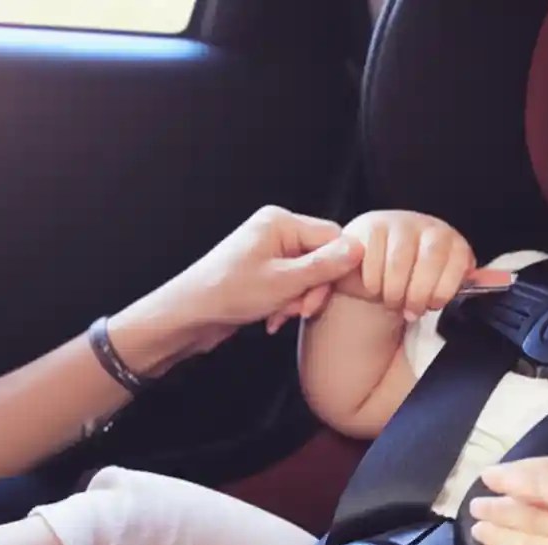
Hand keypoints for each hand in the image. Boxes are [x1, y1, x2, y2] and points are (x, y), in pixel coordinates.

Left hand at [147, 206, 363, 340]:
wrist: (188, 315)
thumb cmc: (228, 293)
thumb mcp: (284, 281)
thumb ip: (324, 265)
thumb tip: (359, 249)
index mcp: (281, 222)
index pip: (333, 237)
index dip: (336, 268)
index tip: (322, 295)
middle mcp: (276, 231)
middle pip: (322, 257)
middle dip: (314, 289)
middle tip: (300, 310)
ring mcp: (269, 251)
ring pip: (308, 275)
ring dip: (299, 300)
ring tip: (280, 315)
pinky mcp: (263, 272)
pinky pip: (291, 285)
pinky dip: (287, 303)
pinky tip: (273, 319)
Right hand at [334, 210, 476, 321]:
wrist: (374, 255)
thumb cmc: (411, 276)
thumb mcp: (438, 283)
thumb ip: (459, 285)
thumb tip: (481, 281)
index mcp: (451, 240)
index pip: (458, 260)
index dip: (445, 289)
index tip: (433, 306)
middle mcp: (427, 227)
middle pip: (431, 258)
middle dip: (419, 293)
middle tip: (410, 312)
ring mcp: (398, 224)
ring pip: (399, 262)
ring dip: (393, 291)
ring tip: (390, 302)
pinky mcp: (371, 228)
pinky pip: (373, 259)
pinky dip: (372, 283)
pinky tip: (373, 289)